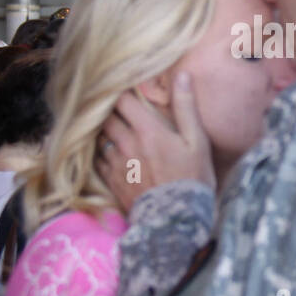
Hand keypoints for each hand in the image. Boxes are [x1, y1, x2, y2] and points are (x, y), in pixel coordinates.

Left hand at [97, 72, 214, 212]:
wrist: (176, 221)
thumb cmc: (192, 178)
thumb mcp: (197, 141)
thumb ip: (186, 107)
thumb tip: (181, 75)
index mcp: (147, 130)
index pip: (123, 99)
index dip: (122, 90)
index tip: (127, 87)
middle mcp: (126, 143)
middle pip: (107, 116)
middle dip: (111, 109)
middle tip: (118, 106)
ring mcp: (116, 163)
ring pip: (100, 136)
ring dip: (106, 130)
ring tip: (114, 127)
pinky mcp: (111, 180)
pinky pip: (98, 158)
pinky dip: (103, 151)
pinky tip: (112, 152)